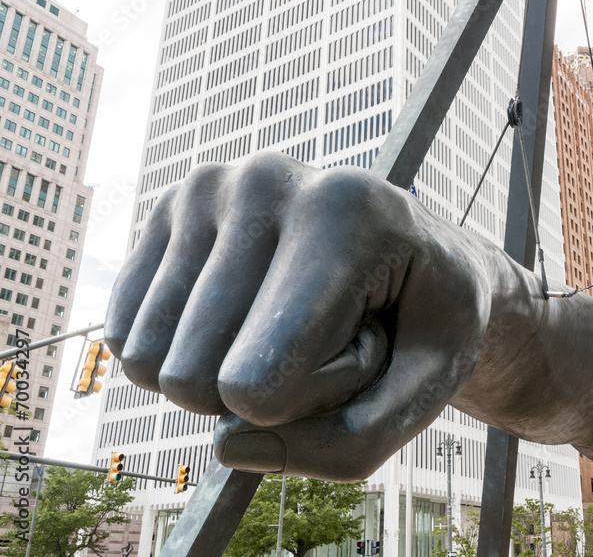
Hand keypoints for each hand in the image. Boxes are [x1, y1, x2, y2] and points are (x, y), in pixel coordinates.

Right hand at [105, 153, 491, 480]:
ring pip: (152, 363)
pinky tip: (254, 305)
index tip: (372, 340)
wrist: (411, 246)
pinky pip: (126, 336)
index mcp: (341, 216)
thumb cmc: (427, 316)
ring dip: (231, 368)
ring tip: (302, 315)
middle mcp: (262, 183)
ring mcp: (204, 190)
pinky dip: (189, 348)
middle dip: (274, 387)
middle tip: (336, 329)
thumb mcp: (428, 390)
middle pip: (196, 382)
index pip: (261, 383)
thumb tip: (227, 447)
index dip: (317, 400)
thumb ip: (349, 445)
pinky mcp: (164, 211)